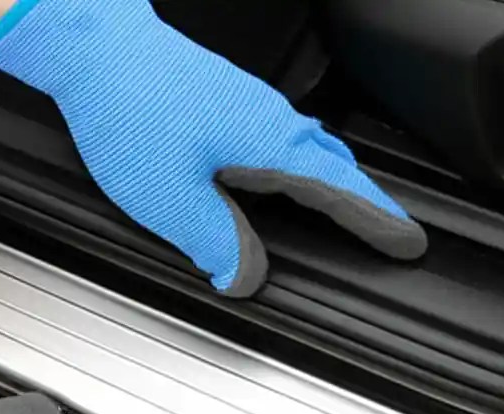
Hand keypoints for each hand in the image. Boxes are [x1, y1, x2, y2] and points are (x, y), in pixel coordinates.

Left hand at [0, 0, 427, 296]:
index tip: (408, 242)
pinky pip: (280, 132)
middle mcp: (269, 117)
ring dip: (330, 178)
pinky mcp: (222, 95)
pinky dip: (296, 159)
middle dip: (364, 201)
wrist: (95, 45)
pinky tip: (275, 169)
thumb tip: (245, 278)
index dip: (378, 221)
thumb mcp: (170, 198)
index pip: (342, 190)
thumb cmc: (130, 107)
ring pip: (307, 145)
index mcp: (271, 144)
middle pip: (334, 164)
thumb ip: (215, 242)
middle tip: (389, 230)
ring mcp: (247, 101)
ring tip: (342, 206)